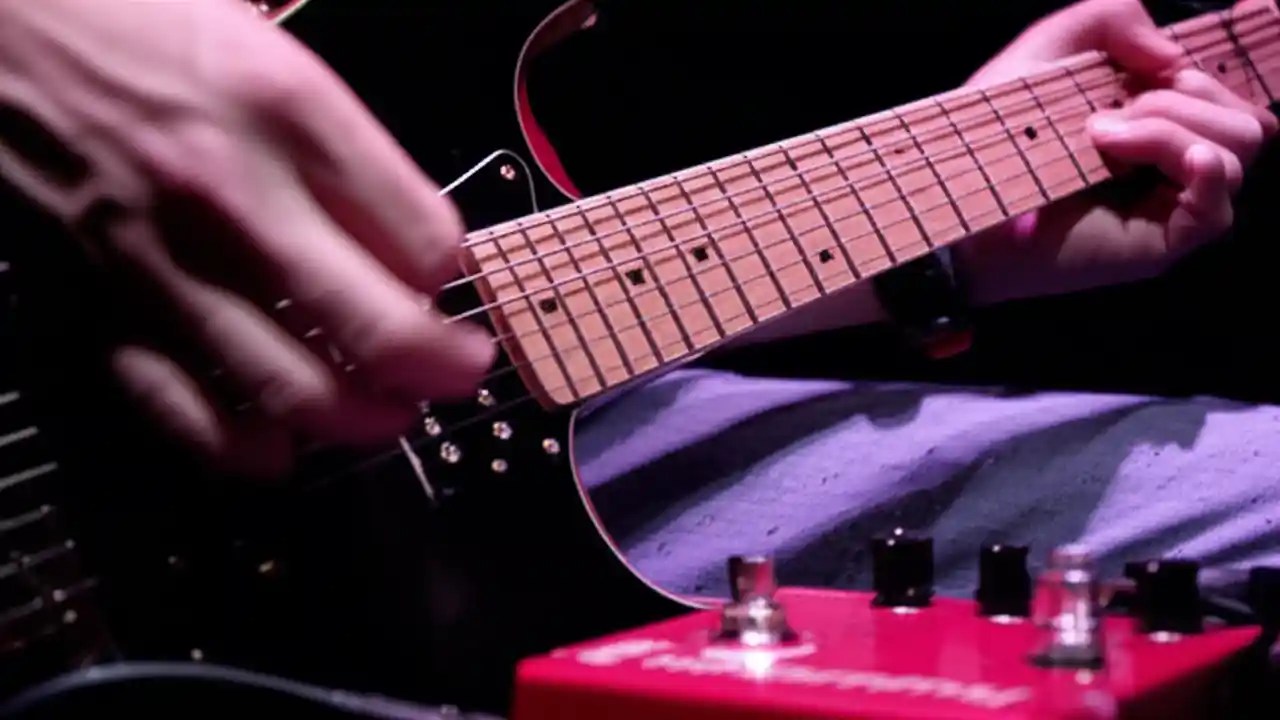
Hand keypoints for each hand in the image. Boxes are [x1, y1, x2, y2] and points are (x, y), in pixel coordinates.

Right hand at [0, 0, 494, 477]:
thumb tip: (414, 243)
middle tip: (459, 373)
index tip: (455, 285)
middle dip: (438, 370)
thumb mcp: (267, 46)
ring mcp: (159, 257)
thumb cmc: (131, 14)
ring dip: (359, 420)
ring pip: (288, 386)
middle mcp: (232, 193)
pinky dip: (238, 446)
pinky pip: (176, 404)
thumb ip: (345, 147)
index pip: (424, 239)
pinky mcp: (89, 300)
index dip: (456, 277)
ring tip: (391, 416)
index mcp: (288, 111)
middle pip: (374, 329)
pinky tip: (279, 451)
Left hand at [954, 0, 1277, 305]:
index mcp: (1159, 114)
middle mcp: (1175, 160)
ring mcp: (1173, 203)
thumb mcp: (1046, 53)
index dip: (1252, 35)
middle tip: (1103, 115)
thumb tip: (1172, 57)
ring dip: (1172, 126)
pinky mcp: (1164, 242)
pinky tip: (1179, 157)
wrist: (959, 200)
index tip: (1256, 2)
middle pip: (1245, 113)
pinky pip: (1219, 202)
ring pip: (1239, 146)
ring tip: (1101, 137)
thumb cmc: (994, 134)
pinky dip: (1201, 166)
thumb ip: (1108, 19)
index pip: (1232, 83)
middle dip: (1181, 96)